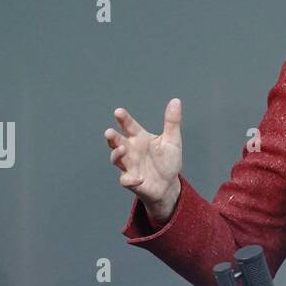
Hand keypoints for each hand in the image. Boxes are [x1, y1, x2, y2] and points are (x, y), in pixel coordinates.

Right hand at [105, 99, 183, 221]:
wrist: (169, 184)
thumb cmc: (167, 161)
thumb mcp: (172, 141)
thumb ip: (172, 122)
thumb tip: (176, 101)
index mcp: (139, 138)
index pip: (129, 126)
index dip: (123, 119)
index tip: (119, 112)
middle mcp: (131, 150)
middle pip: (117, 141)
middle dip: (112, 137)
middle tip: (109, 132)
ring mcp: (129, 165)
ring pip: (117, 158)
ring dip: (117, 154)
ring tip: (123, 149)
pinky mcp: (131, 180)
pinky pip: (126, 180)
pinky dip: (130, 179)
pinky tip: (139, 178)